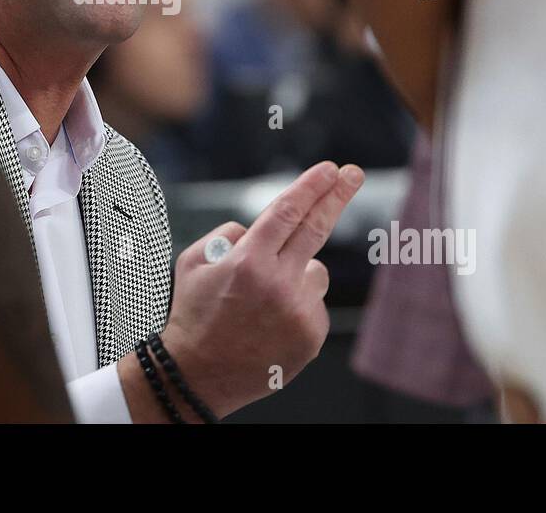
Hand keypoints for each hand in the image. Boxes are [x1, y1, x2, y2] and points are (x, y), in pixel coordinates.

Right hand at [160, 161, 363, 418]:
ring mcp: (298, 312)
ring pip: (315, 270)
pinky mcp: (311, 336)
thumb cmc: (194, 315)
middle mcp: (278, 284)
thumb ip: (229, 235)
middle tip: (353, 173)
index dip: (311, 186)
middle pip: (317, 228)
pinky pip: (313, 303)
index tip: (330, 169)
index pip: (288, 211)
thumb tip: (261, 227)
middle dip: (337, 195)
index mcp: (247, 262)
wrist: (199, 375)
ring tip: (264, 299)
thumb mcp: (193, 262)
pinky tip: (270, 321)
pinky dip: (297, 303)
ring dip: (297, 271)